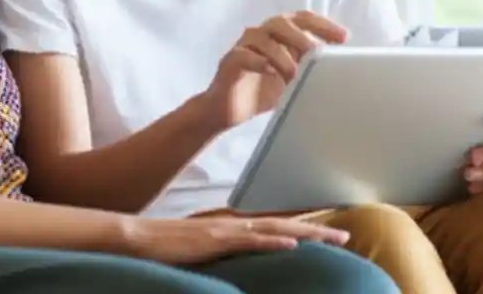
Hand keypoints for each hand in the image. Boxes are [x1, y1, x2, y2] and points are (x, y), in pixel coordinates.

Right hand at [123, 216, 350, 265]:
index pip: (275, 225)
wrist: (136, 237)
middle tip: (346, 235)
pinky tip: (292, 243)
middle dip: (316, 230)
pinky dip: (272, 241)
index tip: (328, 231)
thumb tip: (239, 259)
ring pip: (275, 229)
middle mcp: (233, 225)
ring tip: (333, 237)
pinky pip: (248, 241)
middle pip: (284, 224)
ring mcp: (225, 231)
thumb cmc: (166, 247)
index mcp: (232, 228)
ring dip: (307, 232)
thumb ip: (222, 251)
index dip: (302, 227)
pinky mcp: (213, 241)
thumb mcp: (201, 251)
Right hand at [196, 12, 347, 131]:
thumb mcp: (294, 80)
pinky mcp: (229, 62)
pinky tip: (271, 72)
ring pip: (263, 38)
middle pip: (281, 22)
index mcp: (279, 34)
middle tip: (317, 54)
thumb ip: (311, 69)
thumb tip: (340, 69)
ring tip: (295, 74)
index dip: (323, 25)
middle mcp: (261, 34)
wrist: (228, 110)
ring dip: (282, 55)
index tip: (344, 38)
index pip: (302, 19)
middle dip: (302, 37)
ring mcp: (243, 46)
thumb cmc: (263, 91)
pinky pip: (243, 55)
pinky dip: (258, 62)